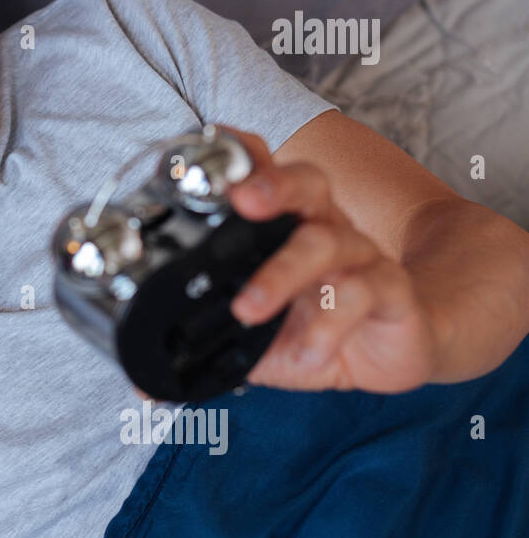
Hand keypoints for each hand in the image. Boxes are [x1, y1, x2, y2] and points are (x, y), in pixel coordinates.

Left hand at [212, 124, 439, 393]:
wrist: (394, 348)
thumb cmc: (316, 325)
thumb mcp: (254, 338)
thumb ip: (205, 348)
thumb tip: (142, 385)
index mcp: (284, 224)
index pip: (261, 170)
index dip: (238, 152)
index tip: (207, 154)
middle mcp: (322, 226)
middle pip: (305, 183)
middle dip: (273, 185)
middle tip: (243, 202)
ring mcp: (359, 254)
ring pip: (328, 241)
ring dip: (283, 273)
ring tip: (248, 309)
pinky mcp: (390, 290)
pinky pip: (362, 295)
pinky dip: (329, 326)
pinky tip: (306, 354)